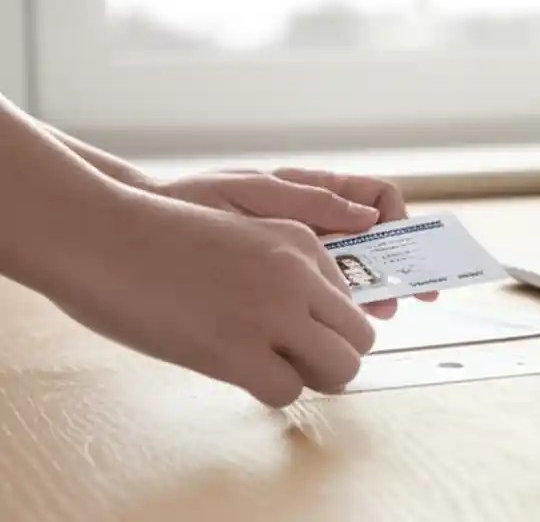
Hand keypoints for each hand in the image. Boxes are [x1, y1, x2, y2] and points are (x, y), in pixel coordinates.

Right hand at [48, 197, 375, 406]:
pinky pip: (287, 390)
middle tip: (296, 361)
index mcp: (303, 241)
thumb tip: (318, 303)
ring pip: (340, 368)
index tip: (298, 331)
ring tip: (270, 368)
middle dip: (335, 357)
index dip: (329, 324)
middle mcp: (300, 275)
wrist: (101, 236)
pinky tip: (239, 373)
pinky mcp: (237, 350)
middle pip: (361, 338)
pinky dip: (269, 390)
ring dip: (309, 378)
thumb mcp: (242, 227)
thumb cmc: (161, 235)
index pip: (354, 300)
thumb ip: (289, 260)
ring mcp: (273, 312)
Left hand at [156, 168, 437, 317]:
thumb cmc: (182, 203)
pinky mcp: (277, 290)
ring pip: (353, 278)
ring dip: (369, 297)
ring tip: (372, 319)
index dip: (403, 220)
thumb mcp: (248, 191)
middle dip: (396, 269)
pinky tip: (331, 332)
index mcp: (310, 194)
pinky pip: (319, 302)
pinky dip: (333, 317)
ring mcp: (295, 260)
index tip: (411, 248)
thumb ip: (308, 200)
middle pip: (376, 245)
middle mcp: (311, 227)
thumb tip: (368, 216)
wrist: (127, 236)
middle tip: (402, 301)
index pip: (378, 198)